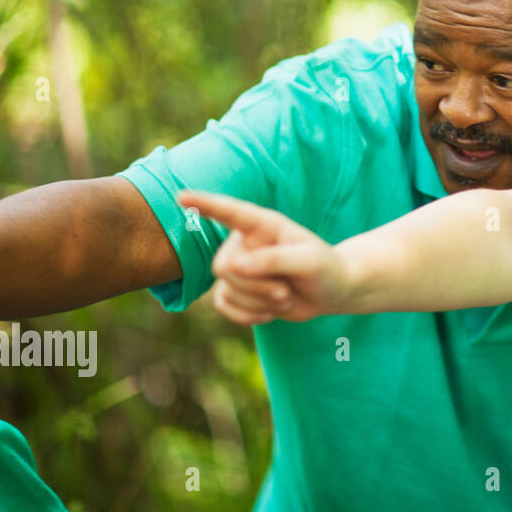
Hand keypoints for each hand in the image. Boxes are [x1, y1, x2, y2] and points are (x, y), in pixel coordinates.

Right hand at [177, 190, 349, 324]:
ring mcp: (237, 267)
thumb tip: (232, 265)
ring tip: (285, 295)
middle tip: (286, 290)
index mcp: (263, 225)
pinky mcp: (235, 290)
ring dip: (259, 301)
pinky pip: (223, 306)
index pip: (230, 212)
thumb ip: (274, 259)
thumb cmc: (323, 268)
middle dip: (257, 286)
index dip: (205, 204)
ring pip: (226, 290)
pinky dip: (247, 315)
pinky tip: (269, 313)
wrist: (329, 292)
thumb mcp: (309, 261)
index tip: (182, 196)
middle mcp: (244, 242)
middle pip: (224, 267)